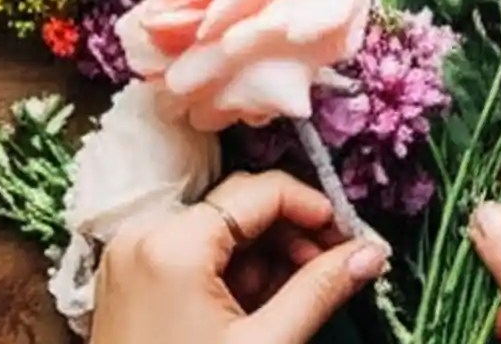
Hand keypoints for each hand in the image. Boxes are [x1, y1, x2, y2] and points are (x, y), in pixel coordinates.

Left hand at [90, 171, 388, 343]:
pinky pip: (194, 254)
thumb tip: (368, 253)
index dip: (315, 208)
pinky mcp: (132, 278)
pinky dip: (232, 272)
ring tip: (294, 300)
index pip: (261, 191)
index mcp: (173, 244)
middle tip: (332, 269)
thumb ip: (320, 290)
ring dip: (265, 256)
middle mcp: (144, 236)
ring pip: (219, 230)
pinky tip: (257, 308)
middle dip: (292, 235)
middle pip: (239, 207)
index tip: (349, 237)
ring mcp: (133, 256)